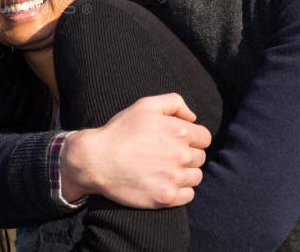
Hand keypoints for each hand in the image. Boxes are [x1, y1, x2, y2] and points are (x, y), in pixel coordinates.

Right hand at [60, 93, 210, 207]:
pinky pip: (189, 195)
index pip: (204, 137)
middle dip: (186, 155)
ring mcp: (174, 177)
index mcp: (178, 131)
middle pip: (200, 157)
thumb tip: (193, 117)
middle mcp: (181, 154)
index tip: (175, 141)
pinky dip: (180, 190)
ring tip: (163, 169)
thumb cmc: (119, 131)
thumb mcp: (144, 105)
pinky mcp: (167, 197)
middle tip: (165, 155)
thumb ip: (173, 102)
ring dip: (184, 173)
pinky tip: (163, 182)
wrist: (95, 160)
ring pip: (196, 176)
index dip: (191, 138)